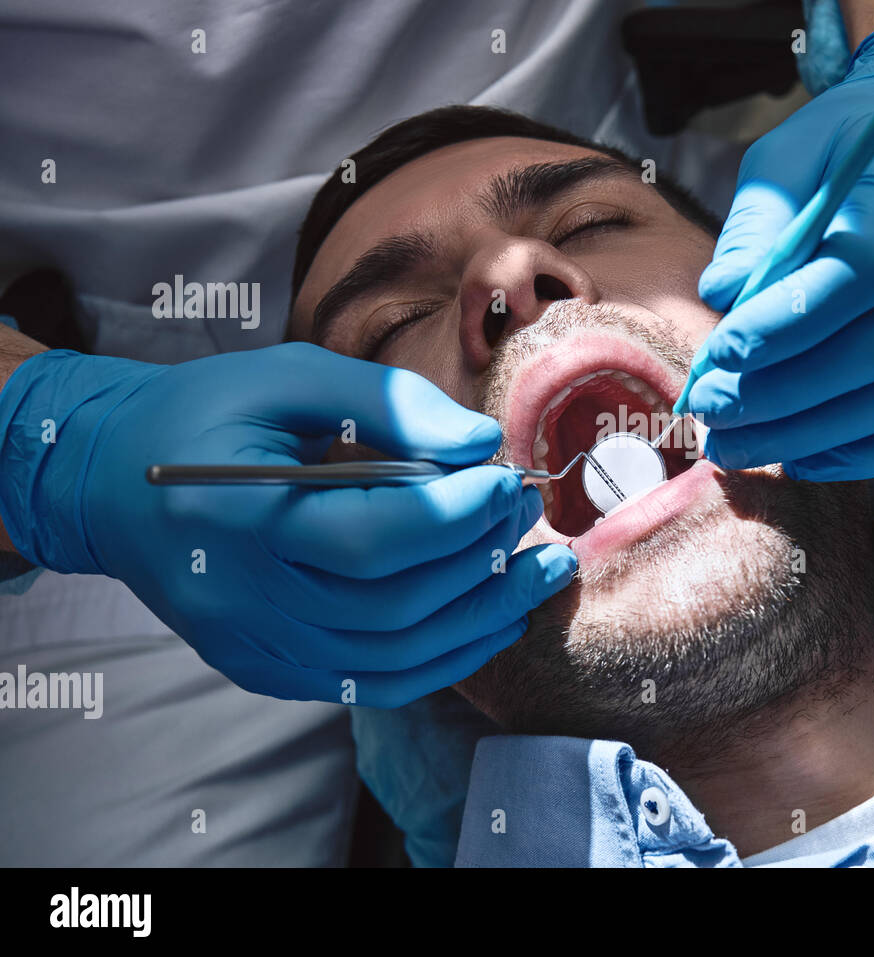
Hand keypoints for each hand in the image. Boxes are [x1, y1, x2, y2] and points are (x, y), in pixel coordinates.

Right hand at [0, 342, 573, 705]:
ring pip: (392, 656)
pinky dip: (444, 659)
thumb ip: (387, 401)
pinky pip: (372, 683)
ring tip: (540, 573)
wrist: (113, 482)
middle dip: (479, 561)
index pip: (368, 537)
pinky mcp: (267, 669)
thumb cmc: (204, 416)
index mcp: (233, 514)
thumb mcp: (287, 378)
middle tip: (526, 514)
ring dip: (481, 617)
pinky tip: (493, 621)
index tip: (505, 479)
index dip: (454, 515)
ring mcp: (252, 645)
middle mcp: (240, 597)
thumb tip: (480, 444)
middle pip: (390, 604)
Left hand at [686, 28, 873, 479]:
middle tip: (710, 411)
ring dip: (808, 436)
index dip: (784, 326)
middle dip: (780, 397)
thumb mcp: (787, 158)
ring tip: (734, 444)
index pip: (858, 274)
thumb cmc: (845, 152)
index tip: (718, 355)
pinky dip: (863, 455)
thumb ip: (755, 226)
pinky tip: (800, 457)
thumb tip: (720, 297)